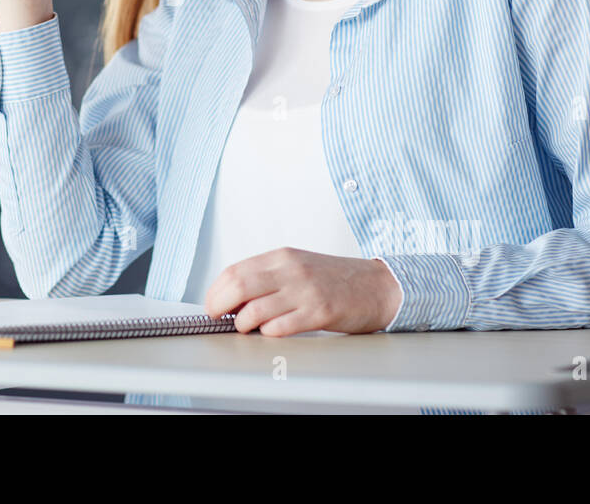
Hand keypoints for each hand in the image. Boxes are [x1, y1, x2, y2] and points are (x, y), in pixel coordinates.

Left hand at [204, 248, 402, 335]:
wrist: (377, 286)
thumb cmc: (335, 279)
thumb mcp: (297, 266)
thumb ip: (267, 276)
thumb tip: (231, 296)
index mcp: (282, 257)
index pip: (234, 271)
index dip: (216, 292)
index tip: (212, 306)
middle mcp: (291, 270)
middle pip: (237, 287)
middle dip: (218, 307)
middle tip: (219, 319)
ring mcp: (305, 291)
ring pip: (254, 310)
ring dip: (243, 325)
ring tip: (248, 328)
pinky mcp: (319, 312)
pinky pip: (280, 327)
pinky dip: (268, 333)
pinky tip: (272, 332)